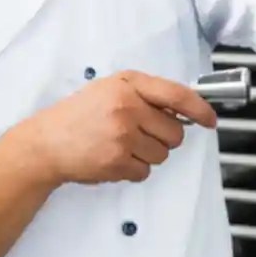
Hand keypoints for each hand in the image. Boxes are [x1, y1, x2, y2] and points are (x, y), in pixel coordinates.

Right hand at [15, 70, 216, 186]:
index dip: (200, 108)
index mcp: (127, 84)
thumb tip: (182, 109)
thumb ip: (143, 94)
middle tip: (139, 135)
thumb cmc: (78, 116)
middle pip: (175, 132)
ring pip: (162, 155)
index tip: (210, 119)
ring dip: (147, 155)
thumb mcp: (108, 89)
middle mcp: (126, 107)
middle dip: (164, 138)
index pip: (176, 94)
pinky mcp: (117, 161)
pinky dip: (132, 169)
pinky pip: (144, 172)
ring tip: (120, 145)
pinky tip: (112, 158)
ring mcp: (122, 135)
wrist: (46, 143)